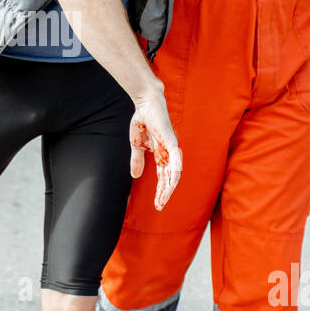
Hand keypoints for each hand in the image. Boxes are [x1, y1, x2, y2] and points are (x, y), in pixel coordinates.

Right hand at [129, 91, 182, 210]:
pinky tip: (173, 180)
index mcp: (161, 155)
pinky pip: (175, 158)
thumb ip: (137, 160)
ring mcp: (171, 148)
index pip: (163, 178)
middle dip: (165, 193)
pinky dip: (174, 169)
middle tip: (160, 207)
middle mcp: (168, 154)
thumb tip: (135, 176)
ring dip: (169, 186)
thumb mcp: (137, 145)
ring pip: (173, 171)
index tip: (157, 205)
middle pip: (169, 178)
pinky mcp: (170, 140)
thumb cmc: (143, 121)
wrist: (145, 103)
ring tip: (164, 198)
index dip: (161, 191)